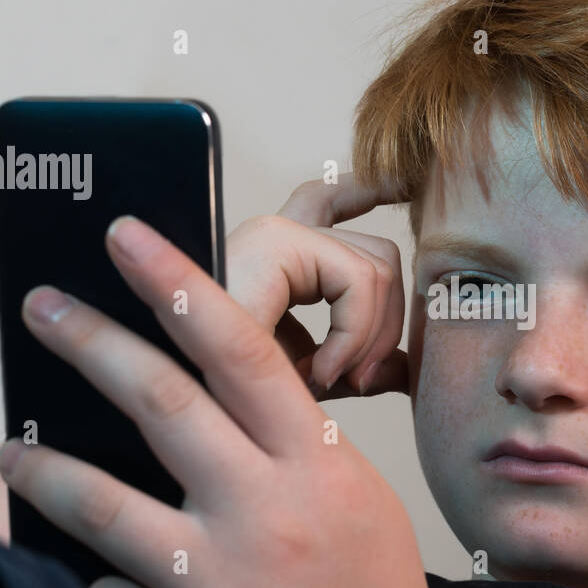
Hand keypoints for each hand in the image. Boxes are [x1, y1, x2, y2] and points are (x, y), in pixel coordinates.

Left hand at [0, 173, 403, 551]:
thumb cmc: (372, 580)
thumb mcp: (351, 486)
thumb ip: (286, 438)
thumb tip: (200, 388)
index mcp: (315, 462)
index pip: (240, 350)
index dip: (178, 284)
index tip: (126, 236)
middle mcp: (267, 510)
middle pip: (161, 405)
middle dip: (90, 343)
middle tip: (41, 306)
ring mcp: (225, 579)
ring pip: (104, 504)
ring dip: (44, 470)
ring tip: (13, 449)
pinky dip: (87, 573)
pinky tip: (73, 562)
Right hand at [227, 172, 409, 398]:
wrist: (182, 404)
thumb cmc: (229, 399)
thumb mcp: (308, 380)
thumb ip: (357, 366)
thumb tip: (406, 372)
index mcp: (280, 258)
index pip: (333, 203)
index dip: (368, 188)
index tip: (401, 182)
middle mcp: (277, 238)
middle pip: (376, 249)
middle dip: (389, 317)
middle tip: (366, 377)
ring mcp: (273, 235)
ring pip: (377, 265)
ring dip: (368, 336)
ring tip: (330, 380)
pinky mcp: (273, 243)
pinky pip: (358, 278)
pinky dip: (353, 335)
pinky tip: (320, 372)